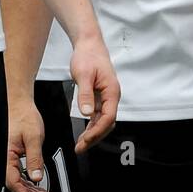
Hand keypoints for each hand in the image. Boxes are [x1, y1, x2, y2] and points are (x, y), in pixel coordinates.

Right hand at [5, 95, 51, 191]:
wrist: (19, 106)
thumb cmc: (23, 117)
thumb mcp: (34, 138)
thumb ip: (35, 158)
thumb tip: (37, 177)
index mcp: (7, 155)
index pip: (13, 182)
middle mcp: (5, 159)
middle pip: (15, 184)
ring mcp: (8, 159)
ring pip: (18, 181)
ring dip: (31, 190)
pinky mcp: (13, 157)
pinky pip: (19, 173)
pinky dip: (29, 181)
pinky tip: (38, 185)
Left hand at [68, 35, 118, 152]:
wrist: (89, 44)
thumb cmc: (88, 55)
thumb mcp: (83, 75)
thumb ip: (85, 95)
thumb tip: (86, 113)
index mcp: (112, 91)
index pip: (108, 117)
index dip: (97, 131)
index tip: (86, 140)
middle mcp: (112, 95)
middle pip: (108, 123)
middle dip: (95, 137)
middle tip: (81, 147)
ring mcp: (107, 96)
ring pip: (103, 121)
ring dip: (93, 133)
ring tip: (81, 144)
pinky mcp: (101, 96)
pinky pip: (99, 115)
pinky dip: (92, 125)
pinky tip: (84, 132)